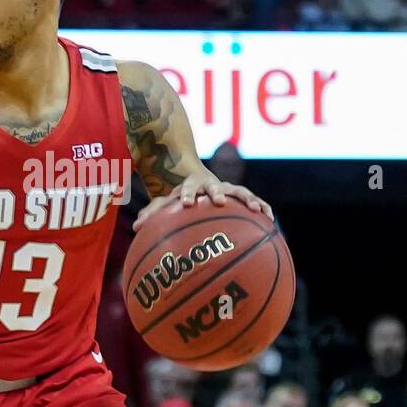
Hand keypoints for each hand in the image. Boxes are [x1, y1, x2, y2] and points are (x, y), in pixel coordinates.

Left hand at [133, 175, 272, 230]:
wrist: (196, 178)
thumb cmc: (178, 197)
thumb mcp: (164, 204)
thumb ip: (152, 214)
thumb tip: (136, 227)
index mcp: (191, 186)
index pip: (188, 188)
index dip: (188, 194)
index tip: (187, 204)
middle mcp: (211, 185)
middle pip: (215, 186)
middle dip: (217, 193)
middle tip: (219, 202)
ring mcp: (228, 189)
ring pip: (239, 191)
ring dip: (247, 199)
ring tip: (256, 210)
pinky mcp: (241, 197)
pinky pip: (254, 201)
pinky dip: (262, 207)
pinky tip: (270, 218)